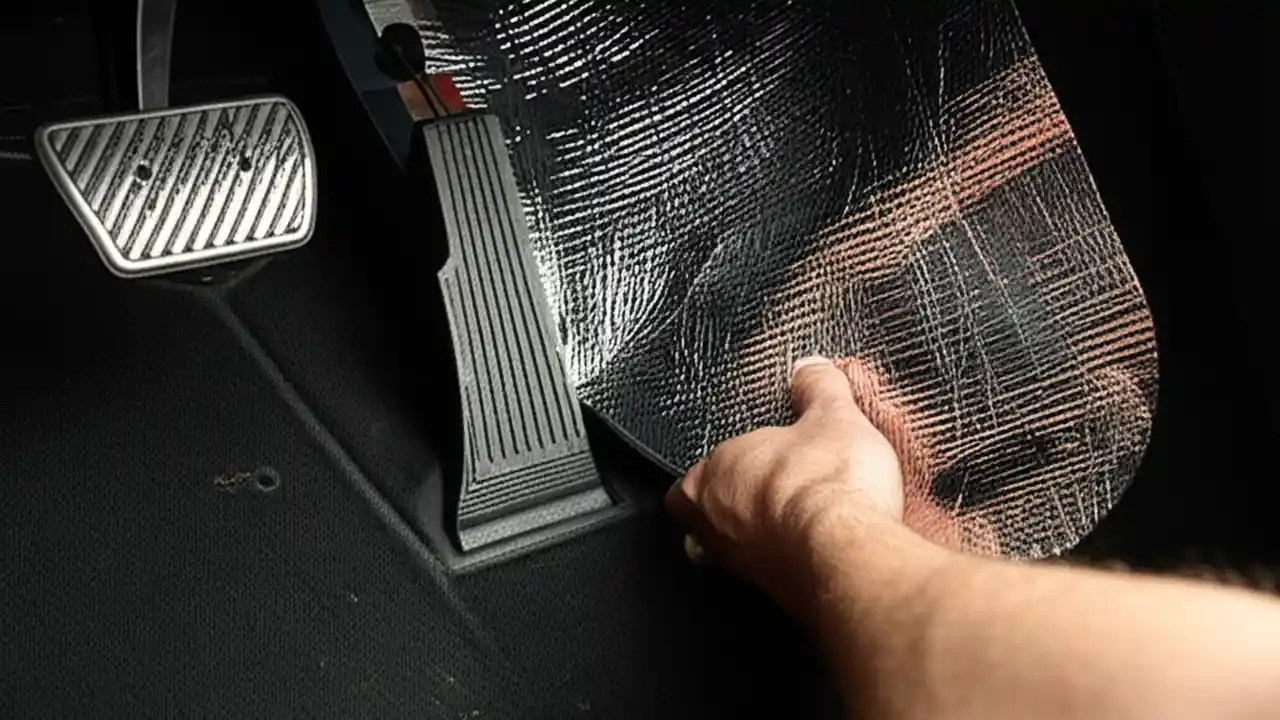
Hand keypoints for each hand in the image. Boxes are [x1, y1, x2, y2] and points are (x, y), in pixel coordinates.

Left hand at [664, 355, 908, 615]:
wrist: (849, 555)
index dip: (718, 469)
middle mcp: (713, 526)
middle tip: (761, 494)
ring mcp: (738, 566)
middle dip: (726, 507)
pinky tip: (810, 554)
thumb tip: (812, 368)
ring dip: (750, 538)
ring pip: (725, 551)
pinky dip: (781, 564)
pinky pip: (764, 576)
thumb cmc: (829, 488)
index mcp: (713, 475)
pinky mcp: (771, 595)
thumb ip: (818, 387)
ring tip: (786, 524)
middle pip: (699, 519)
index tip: (750, 460)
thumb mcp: (834, 416)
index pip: (691, 475)